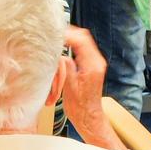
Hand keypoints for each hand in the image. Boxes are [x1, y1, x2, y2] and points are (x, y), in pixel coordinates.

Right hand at [62, 27, 124, 149]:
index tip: (54, 34)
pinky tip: (62, 46)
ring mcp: (95, 63)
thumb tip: (59, 54)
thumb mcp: (69, 87)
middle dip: (68, 33)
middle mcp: (96, 62)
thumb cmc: (80, 107)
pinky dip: (72, 44)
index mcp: (92, 66)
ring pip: (83, 41)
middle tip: (54, 33)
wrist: (88, 117)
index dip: (67, 34)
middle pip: (83, 37)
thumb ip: (66, 67)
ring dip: (70, 38)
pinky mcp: (91, 65)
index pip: (81, 41)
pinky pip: (82, 48)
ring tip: (56, 38)